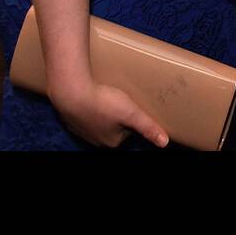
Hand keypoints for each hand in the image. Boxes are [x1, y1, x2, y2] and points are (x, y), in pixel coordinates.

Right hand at [51, 77, 168, 147]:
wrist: (71, 92)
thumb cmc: (102, 102)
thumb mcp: (131, 113)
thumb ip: (148, 127)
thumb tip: (164, 142)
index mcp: (112, 142)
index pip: (129, 130)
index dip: (132, 116)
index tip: (132, 104)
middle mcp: (96, 141)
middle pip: (114, 126)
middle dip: (118, 113)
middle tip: (119, 98)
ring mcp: (82, 131)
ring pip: (99, 120)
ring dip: (103, 110)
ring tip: (106, 95)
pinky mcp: (71, 119)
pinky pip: (85, 114)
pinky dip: (89, 106)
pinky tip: (91, 96)